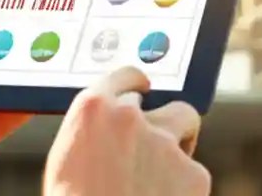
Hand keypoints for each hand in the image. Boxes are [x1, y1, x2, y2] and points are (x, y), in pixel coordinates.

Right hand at [44, 67, 209, 195]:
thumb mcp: (68, 159)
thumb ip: (94, 133)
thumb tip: (112, 131)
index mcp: (93, 108)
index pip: (127, 76)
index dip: (138, 85)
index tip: (144, 90)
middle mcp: (130, 116)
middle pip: (164, 104)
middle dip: (164, 122)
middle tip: (156, 148)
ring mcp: (164, 143)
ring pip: (185, 132)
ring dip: (176, 150)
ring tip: (156, 183)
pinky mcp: (193, 173)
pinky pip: (193, 173)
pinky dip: (183, 188)